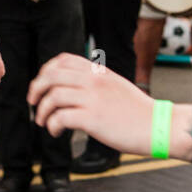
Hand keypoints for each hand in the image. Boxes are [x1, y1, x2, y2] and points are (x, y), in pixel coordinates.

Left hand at [29, 53, 154, 151]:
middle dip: (36, 90)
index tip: (42, 85)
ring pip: (52, 96)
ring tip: (44, 122)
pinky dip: (52, 125)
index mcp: (98, 71)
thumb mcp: (116, 86)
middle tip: (33, 103)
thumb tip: (74, 87)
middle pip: (51, 76)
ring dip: (42, 111)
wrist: (158, 126)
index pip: (63, 60)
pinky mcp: (93, 119)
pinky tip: (56, 132)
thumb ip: (96, 82)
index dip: (46, 71)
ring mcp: (93, 98)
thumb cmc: (138, 111)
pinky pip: (60, 117)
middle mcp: (93, 81)